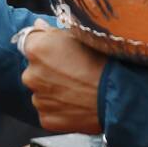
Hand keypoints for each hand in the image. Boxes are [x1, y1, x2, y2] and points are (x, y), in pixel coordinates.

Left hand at [20, 19, 105, 133]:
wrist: (118, 95)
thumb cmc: (103, 62)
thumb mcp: (79, 36)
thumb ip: (52, 32)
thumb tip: (38, 27)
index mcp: (36, 49)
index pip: (29, 43)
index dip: (44, 47)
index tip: (56, 52)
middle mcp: (31, 74)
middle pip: (34, 70)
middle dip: (48, 71)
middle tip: (72, 72)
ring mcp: (38, 99)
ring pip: (41, 92)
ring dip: (54, 90)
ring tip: (78, 89)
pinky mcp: (46, 119)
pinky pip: (49, 110)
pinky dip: (59, 108)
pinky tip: (77, 103)